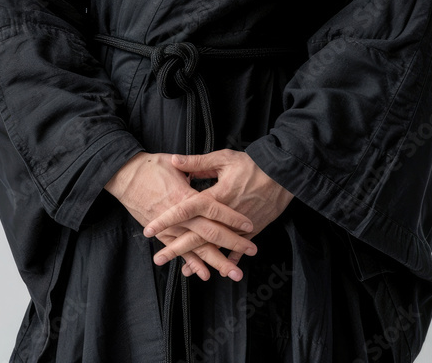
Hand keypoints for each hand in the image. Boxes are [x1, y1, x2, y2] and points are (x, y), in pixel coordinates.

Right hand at [104, 151, 255, 280]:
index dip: (232, 217)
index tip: (248, 225)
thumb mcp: (174, 161)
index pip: (214, 209)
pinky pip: (180, 251)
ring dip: (216, 261)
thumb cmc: (149, 166)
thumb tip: (209, 166)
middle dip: (232, 243)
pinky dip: (192, 263)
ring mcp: (170, 227)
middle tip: (252, 251)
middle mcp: (180, 215)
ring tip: (233, 273)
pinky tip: (204, 274)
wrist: (123, 177)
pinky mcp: (162, 233)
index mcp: (186, 195)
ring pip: (197, 248)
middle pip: (210, 233)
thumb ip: (194, 165)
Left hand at [143, 148, 294, 269]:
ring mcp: (238, 226)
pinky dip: (226, 260)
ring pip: (216, 247)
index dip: (166, 219)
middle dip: (176, 248)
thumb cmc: (252, 164)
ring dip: (200, 260)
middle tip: (158, 259)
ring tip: (184, 272)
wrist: (282, 174)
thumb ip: (197, 162)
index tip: (150, 228)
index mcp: (214, 196)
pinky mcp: (251, 231)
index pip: (185, 209)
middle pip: (196, 235)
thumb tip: (174, 160)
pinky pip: (237, 249)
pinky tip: (217, 271)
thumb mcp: (223, 158)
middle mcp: (224, 215)